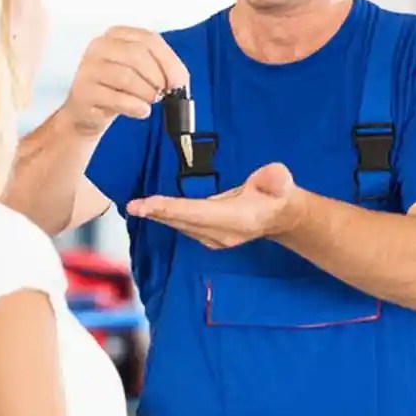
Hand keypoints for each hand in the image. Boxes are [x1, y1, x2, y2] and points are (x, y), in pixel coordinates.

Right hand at [61, 27, 189, 136]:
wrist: (87, 113)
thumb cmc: (114, 89)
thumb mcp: (139, 72)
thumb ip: (160, 69)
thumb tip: (178, 80)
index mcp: (116, 35)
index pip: (148, 39)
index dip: (168, 61)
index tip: (178, 80)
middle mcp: (100, 47)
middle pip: (137, 55)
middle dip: (157, 77)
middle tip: (163, 92)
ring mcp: (89, 68)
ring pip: (126, 76)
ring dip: (146, 92)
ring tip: (150, 101)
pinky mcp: (84, 92)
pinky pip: (116, 98)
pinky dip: (135, 106)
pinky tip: (140, 110)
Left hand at [126, 163, 301, 248]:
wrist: (280, 216)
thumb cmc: (277, 195)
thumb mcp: (280, 182)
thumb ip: (276, 179)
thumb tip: (275, 176)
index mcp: (238, 219)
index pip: (199, 213)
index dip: (173, 209)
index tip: (150, 205)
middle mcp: (223, 234)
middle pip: (184, 222)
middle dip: (158, 213)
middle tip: (134, 206)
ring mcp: (215, 239)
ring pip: (181, 226)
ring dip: (159, 216)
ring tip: (137, 206)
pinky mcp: (208, 237)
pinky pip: (183, 226)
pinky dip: (166, 217)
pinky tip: (152, 210)